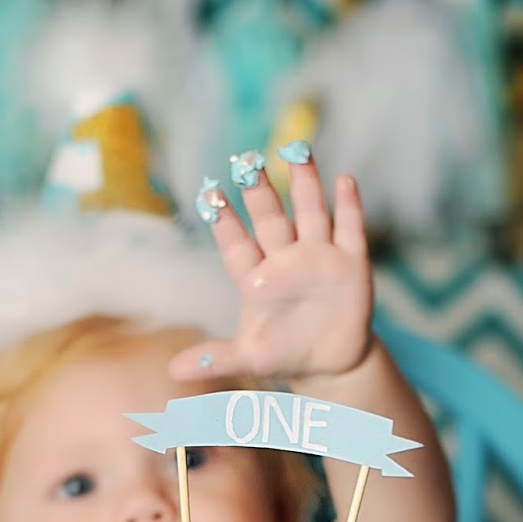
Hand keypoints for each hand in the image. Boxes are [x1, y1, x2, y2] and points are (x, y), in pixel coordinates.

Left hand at [170, 153, 372, 385]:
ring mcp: (318, 258)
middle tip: (246, 159)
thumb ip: (214, 359)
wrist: (331, 364)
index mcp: (258, 279)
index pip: (237, 245)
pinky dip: (349, 207)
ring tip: (297, 150)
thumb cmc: (286, 355)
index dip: (224, 221)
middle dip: (260, 191)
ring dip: (305, 183)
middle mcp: (286, 260)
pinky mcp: (351, 266)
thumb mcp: (251, 358)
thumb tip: (172, 371)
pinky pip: (350, 230)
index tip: (209, 194)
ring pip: (311, 213)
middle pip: (271, 219)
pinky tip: (344, 181)